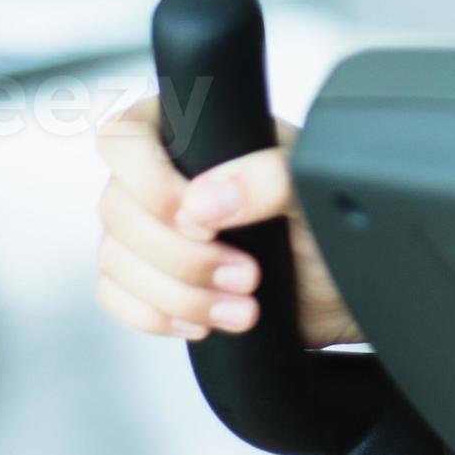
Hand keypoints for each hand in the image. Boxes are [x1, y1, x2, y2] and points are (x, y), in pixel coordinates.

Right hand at [91, 91, 359, 347]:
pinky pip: (116, 295)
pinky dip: (156, 315)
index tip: (197, 218)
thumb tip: (206, 199)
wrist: (338, 290)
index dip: (148, 181)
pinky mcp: (150, 278)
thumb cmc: (326, 225)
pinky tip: (203, 321)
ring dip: (177, 294)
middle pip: (116, 208)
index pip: (125, 136)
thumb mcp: (312, 190)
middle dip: (181, 256)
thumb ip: (269, 178)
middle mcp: (164, 177)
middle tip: (245, 273)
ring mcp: (151, 229)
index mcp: (195, 134)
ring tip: (242, 307)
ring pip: (115, 259)